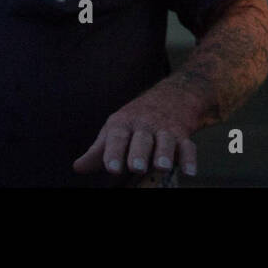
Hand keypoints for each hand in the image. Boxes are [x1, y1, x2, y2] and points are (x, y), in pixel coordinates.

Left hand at [72, 82, 201, 177]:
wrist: (172, 95)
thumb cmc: (136, 120)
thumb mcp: (115, 129)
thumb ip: (98, 151)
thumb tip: (77, 167)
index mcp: (123, 124)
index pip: (116, 137)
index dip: (113, 152)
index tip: (111, 167)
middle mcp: (144, 125)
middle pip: (142, 138)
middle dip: (139, 152)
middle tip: (136, 167)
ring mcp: (165, 129)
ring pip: (166, 140)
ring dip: (164, 153)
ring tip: (162, 167)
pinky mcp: (183, 135)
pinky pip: (188, 146)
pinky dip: (190, 158)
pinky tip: (190, 171)